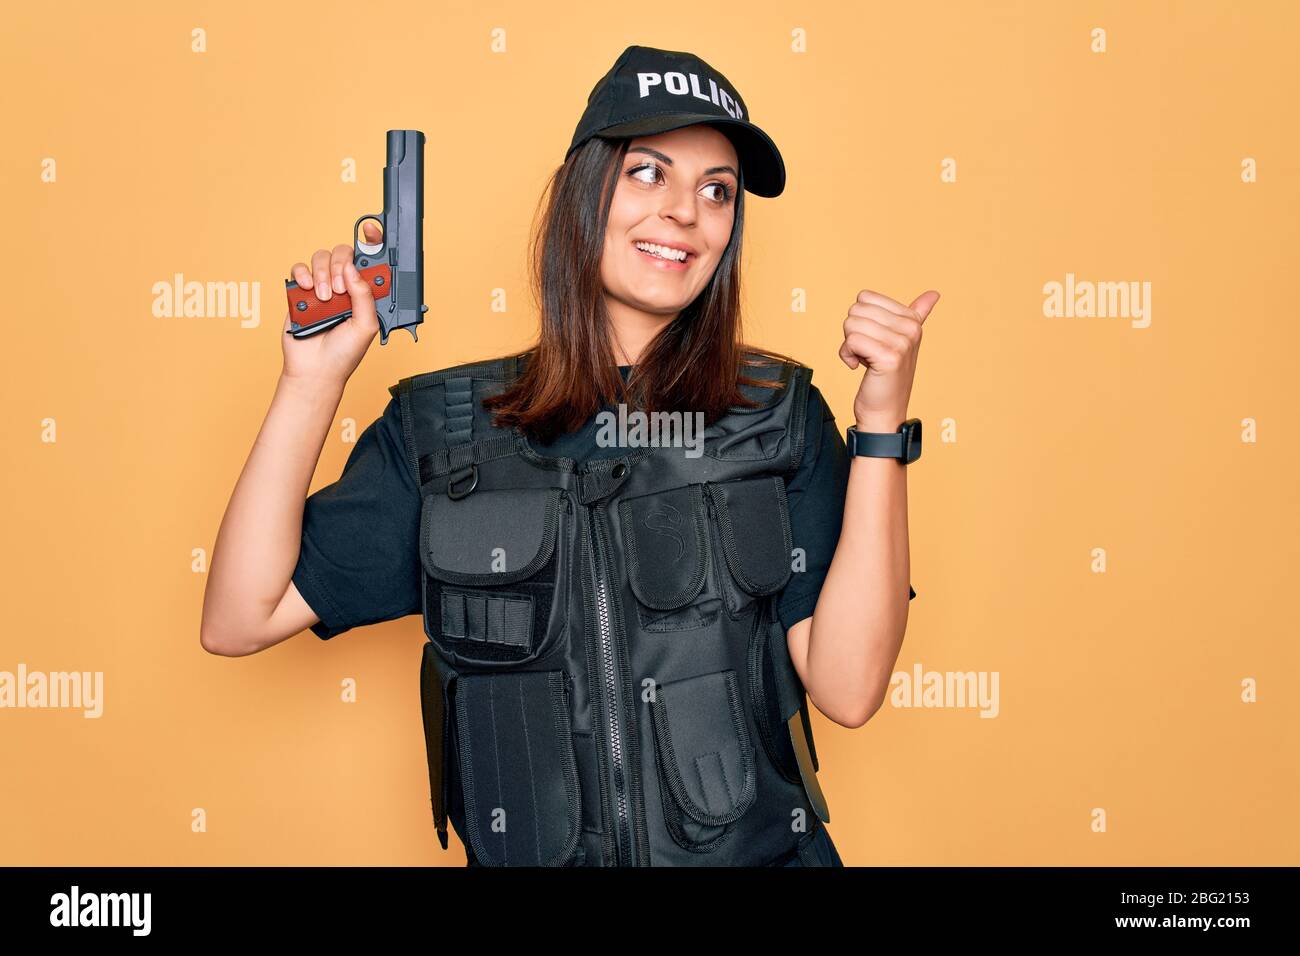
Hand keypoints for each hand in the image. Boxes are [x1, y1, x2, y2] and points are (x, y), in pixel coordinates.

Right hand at [280, 220, 382, 386]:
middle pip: (343, 253)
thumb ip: (364, 295)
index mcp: (365, 292)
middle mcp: (345, 286)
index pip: (370, 261)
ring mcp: (322, 286)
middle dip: (341, 265)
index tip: (372, 230)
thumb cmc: (344, 353)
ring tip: (326, 299)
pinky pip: (300, 268)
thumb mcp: (366, 325)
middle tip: (340, 289)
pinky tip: (309, 290)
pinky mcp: (301, 292)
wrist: (315, 370)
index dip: (373, 242)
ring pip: (321, 257)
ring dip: (323, 274)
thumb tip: (352, 268)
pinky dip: (303, 275)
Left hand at [838, 289, 939, 428]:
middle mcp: (911, 329)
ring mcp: (902, 343)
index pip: (865, 297)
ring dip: (849, 345)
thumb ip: (916, 315)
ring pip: (851, 324)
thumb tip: (935, 293)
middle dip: (852, 332)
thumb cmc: (886, 376)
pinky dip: (847, 355)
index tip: (872, 340)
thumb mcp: (901, 341)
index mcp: (912, 320)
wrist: (885, 411)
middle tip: (867, 352)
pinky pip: (852, 341)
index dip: (859, 320)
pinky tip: (859, 367)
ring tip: (864, 360)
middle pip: (856, 310)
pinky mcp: (889, 358)